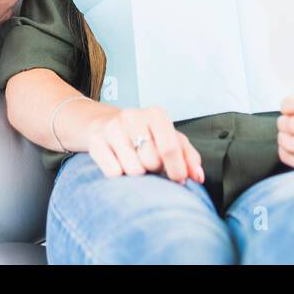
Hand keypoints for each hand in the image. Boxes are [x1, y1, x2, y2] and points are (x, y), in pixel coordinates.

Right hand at [86, 106, 204, 184]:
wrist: (104, 124)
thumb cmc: (144, 134)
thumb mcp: (170, 139)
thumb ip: (188, 157)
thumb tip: (198, 176)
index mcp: (156, 114)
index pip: (170, 148)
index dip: (177, 170)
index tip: (179, 180)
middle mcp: (133, 116)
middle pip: (152, 162)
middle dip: (154, 170)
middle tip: (150, 164)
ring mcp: (112, 128)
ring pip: (133, 170)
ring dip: (138, 174)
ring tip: (136, 163)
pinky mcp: (96, 142)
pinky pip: (114, 173)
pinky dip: (120, 175)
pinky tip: (120, 164)